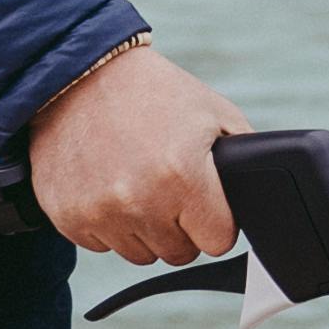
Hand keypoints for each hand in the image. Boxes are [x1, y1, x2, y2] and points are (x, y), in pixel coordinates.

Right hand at [29, 36, 249, 265]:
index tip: (206, 203)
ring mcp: (101, 212)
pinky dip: (108, 222)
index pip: (218, 241)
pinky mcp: (68, 216)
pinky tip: (107, 183)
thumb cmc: (152, 92)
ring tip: (137, 180)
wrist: (77, 73)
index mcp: (183, 175)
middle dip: (180, 226)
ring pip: (140, 254)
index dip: (217, 221)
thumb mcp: (214, 112)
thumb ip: (245, 158)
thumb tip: (261, 195)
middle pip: (179, 253)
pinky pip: (102, 245)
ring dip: (144, 227)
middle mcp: (141, 201)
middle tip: (168, 184)